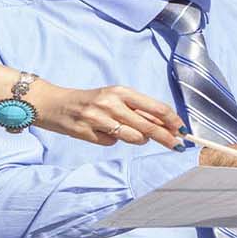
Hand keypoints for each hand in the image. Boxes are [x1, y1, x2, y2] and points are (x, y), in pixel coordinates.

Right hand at [33, 84, 184, 148]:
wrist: (54, 104)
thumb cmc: (90, 101)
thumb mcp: (114, 98)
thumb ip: (136, 109)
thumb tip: (163, 124)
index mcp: (120, 91)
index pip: (154, 107)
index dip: (171, 120)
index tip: (182, 129)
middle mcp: (110, 103)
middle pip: (148, 125)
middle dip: (166, 137)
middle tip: (178, 146)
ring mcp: (98, 119)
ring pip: (132, 137)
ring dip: (136, 139)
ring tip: (123, 131)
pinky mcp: (86, 133)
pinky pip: (110, 143)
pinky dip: (110, 141)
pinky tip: (100, 132)